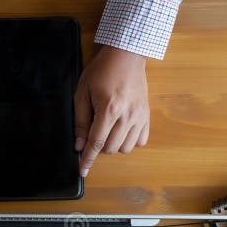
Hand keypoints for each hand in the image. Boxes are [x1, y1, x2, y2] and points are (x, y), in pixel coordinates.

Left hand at [74, 46, 149, 176]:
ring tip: (108, 130)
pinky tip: (122, 131)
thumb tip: (80, 145)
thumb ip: (81, 121)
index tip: (82, 171)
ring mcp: (139, 116)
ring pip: (126, 148)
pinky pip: (140, 141)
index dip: (88, 159)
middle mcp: (127, 115)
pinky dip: (130, 141)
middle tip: (94, 131)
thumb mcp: (82, 92)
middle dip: (98, 147)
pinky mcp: (147, 115)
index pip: (96, 142)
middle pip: (110, 148)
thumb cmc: (102, 71)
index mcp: (109, 109)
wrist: (126, 56)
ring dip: (114, 145)